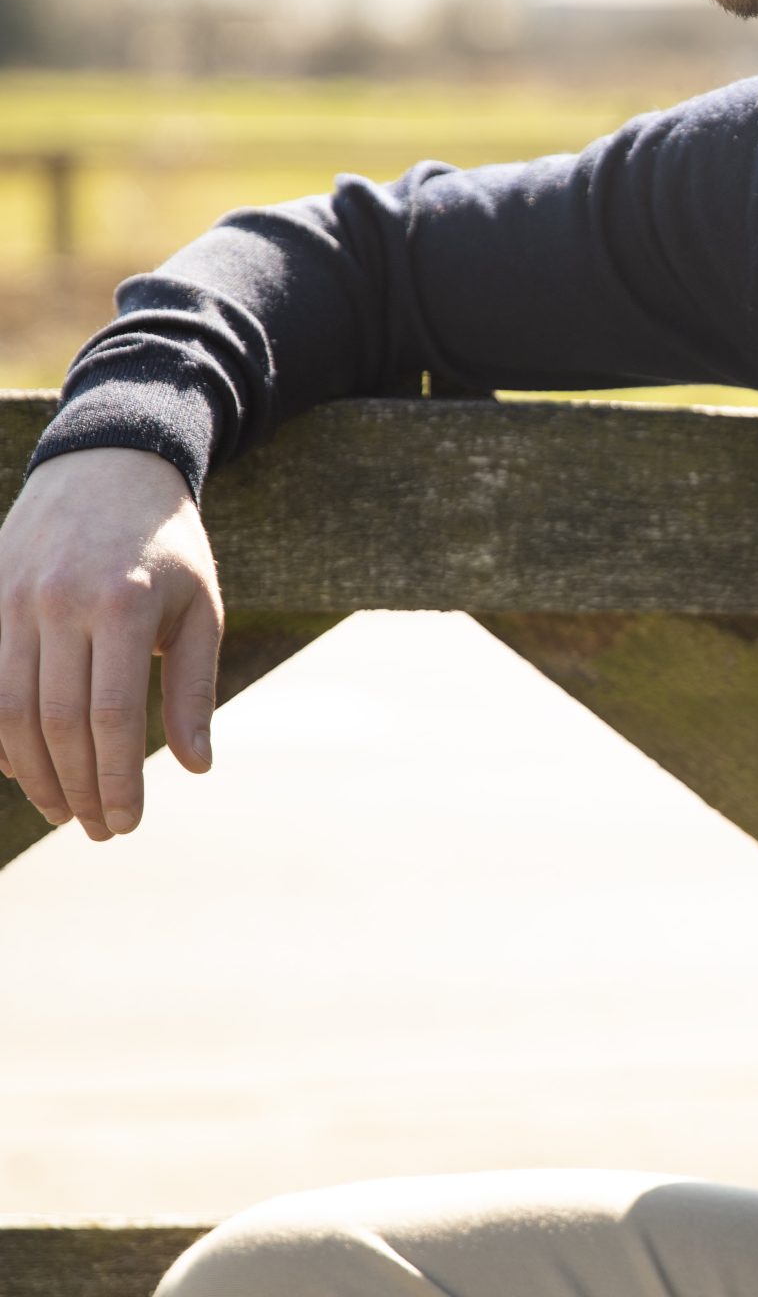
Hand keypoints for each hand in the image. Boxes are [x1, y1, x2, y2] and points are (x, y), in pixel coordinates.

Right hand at [0, 447, 223, 840]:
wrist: (108, 466)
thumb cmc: (167, 547)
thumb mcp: (200, 608)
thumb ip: (193, 688)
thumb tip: (195, 766)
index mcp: (124, 603)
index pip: (112, 718)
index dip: (115, 781)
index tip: (126, 824)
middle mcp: (59, 601)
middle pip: (56, 723)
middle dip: (75, 789)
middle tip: (96, 830)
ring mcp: (12, 597)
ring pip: (7, 709)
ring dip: (31, 773)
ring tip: (60, 808)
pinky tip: (17, 766)